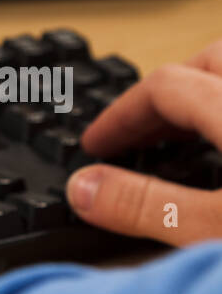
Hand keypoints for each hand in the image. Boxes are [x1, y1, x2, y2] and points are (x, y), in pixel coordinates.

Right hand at [68, 40, 221, 244]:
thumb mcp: (213, 231)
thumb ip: (146, 206)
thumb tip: (83, 188)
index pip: (164, 86)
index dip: (120, 116)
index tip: (95, 146)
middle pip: (207, 62)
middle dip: (164, 93)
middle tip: (136, 135)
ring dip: (204, 95)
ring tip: (182, 137)